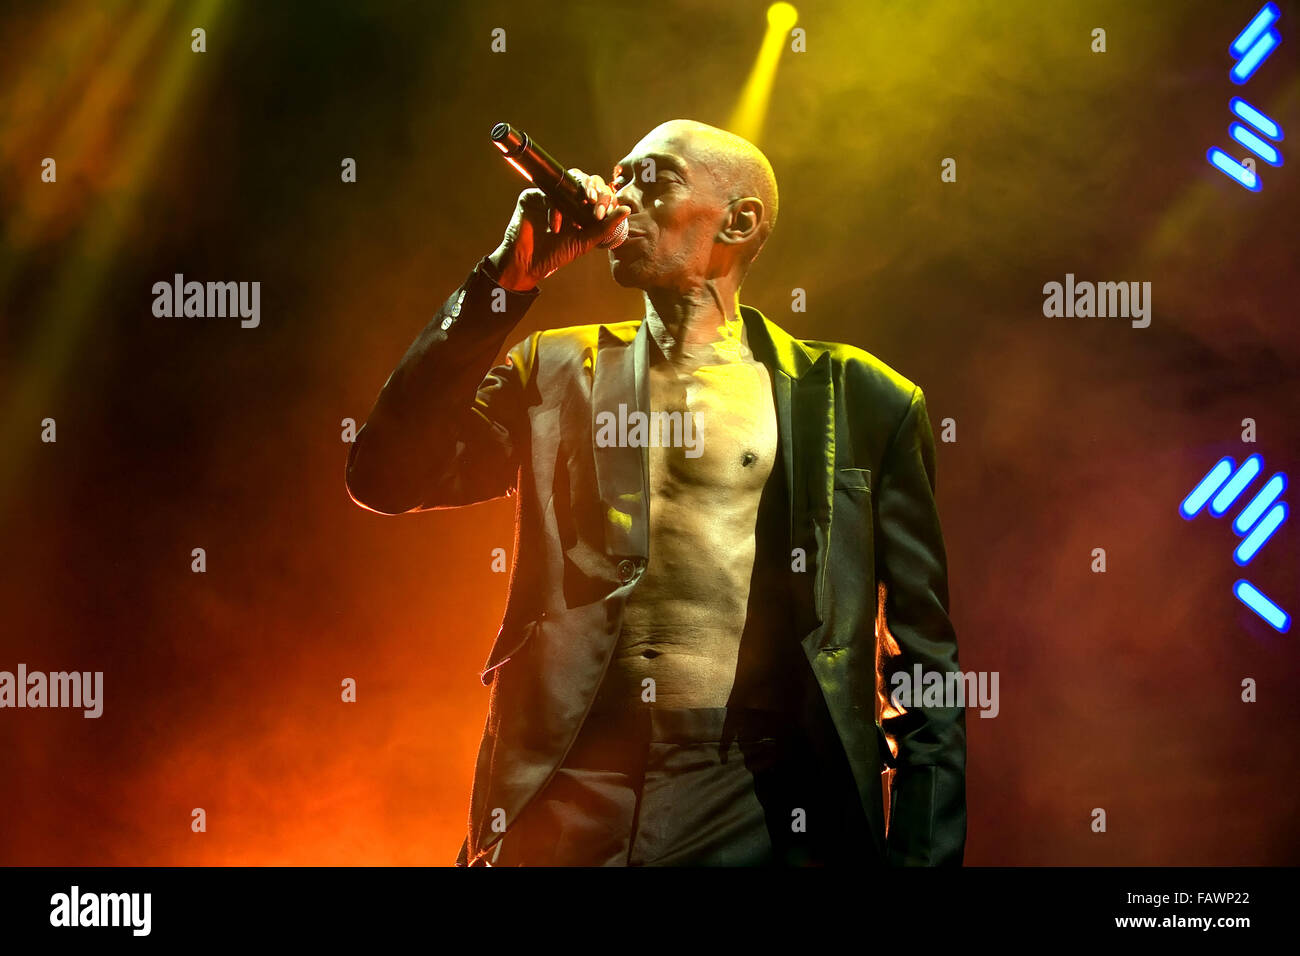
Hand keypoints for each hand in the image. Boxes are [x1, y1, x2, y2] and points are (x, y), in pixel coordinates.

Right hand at [487, 169, 630, 290]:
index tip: (604, 213)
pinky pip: (547, 194)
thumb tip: (627, 209)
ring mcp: (548, 196)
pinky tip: (556, 226)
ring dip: (577, 193)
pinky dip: (554, 209)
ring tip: (583, 208)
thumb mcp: (586, 241)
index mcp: (580, 207)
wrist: (530, 265)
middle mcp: (565, 198)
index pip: (596, 192)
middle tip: (595, 204)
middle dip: (593, 189)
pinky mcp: (532, 197)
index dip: (604, 198)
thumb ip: (606, 226)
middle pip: (583, 180)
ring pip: (567, 181)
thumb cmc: (557, 254)